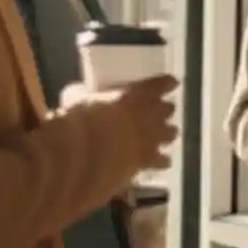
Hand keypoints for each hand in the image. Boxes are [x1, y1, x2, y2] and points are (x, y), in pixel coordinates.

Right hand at [61, 75, 178, 169]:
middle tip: (154, 115)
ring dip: (165, 135)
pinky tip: (156, 164)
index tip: (172, 83)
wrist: (88, 151)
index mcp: (139, 93)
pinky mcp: (150, 160)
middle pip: (168, 109)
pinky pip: (163, 161)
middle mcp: (152, 113)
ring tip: (158, 139)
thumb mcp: (77, 99)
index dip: (166, 83)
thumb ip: (80, 93)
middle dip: (163, 112)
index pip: (162, 83)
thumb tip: (76, 91)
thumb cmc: (83, 118)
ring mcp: (154, 137)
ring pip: (171, 134)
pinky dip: (160, 162)